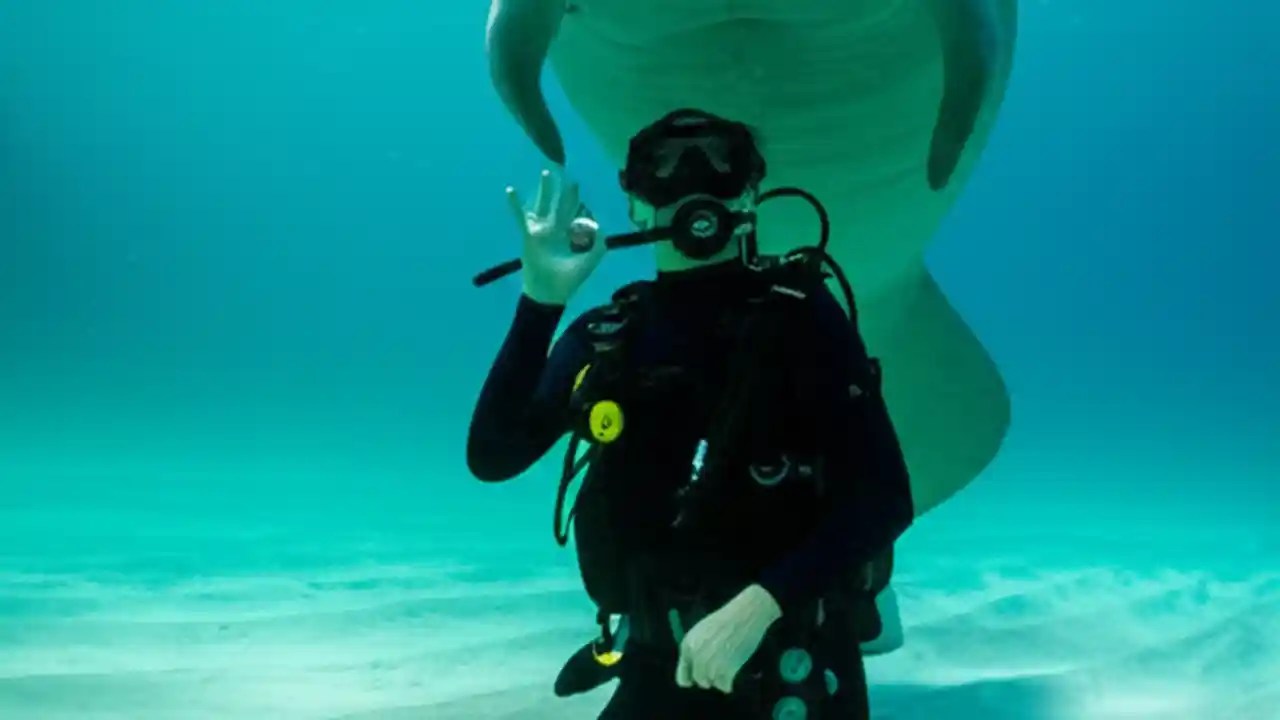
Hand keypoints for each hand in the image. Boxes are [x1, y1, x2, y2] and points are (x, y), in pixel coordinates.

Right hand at [506, 168, 604, 305]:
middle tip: (569, 174)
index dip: (582, 208)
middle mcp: (555, 230)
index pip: (576, 216)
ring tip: (546, 172)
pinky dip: (514, 204)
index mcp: (569, 236)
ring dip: (544, 190)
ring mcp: (541, 231)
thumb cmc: (567, 281)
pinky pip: (521, 217)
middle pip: (560, 205)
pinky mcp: (529, 235)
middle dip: (565, 191)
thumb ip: (598, 246)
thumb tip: (601, 227)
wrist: (548, 293)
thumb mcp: (588, 263)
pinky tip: (510, 190)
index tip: (588, 205)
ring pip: (543, 205)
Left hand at [675, 584, 782, 693]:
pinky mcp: (726, 669)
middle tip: (720, 670)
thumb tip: (694, 675)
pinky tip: (734, 670)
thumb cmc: (726, 620)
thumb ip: (697, 651)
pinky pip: (724, 686)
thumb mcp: (703, 632)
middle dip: (709, 678)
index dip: (691, 678)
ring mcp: (710, 663)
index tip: (701, 677)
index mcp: (687, 645)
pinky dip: (729, 683)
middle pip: (699, 680)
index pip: (682, 676)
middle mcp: (696, 656)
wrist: (745, 613)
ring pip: (712, 683)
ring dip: (721, 678)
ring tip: (729, 664)